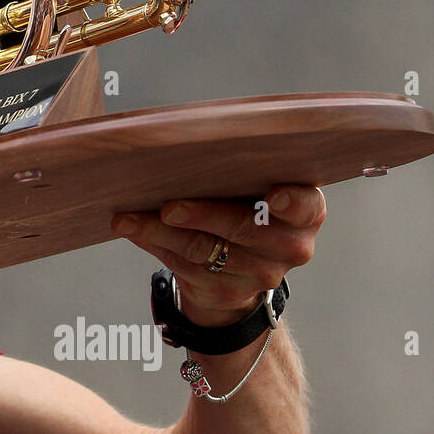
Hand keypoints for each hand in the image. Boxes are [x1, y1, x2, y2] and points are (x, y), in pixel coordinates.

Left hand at [110, 184, 325, 327]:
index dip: (291, 202)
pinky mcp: (225, 291)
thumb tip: (180, 141)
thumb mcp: (254, 189)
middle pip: (243, 229)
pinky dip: (153, 244)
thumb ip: (239, 172)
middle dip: (203, 215)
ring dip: (160, 232)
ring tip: (128, 219)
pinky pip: (183, 266)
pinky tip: (132, 229)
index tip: (274, 195)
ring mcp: (258, 274)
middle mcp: (289, 247)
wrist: (240, 268)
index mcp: (304, 213)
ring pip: (203, 250)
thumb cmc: (244, 208)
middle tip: (169, 207)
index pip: (305, 207)